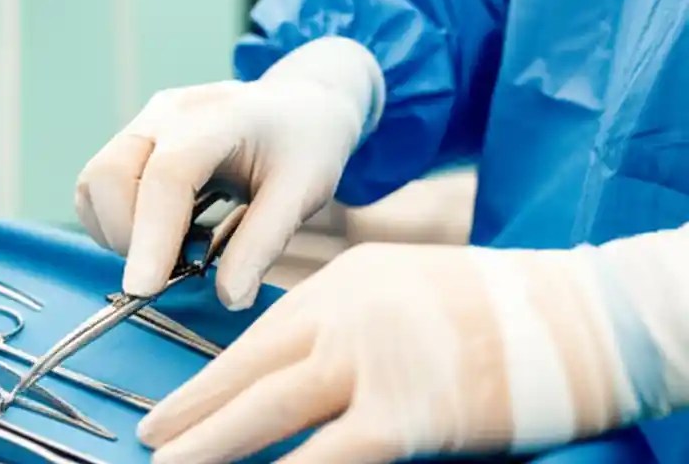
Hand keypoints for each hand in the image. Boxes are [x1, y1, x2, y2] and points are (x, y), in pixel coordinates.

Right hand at [75, 37, 383, 307]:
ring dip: (117, 233)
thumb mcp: (304, 191)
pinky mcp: (130, 141)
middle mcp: (167, 114)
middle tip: (174, 272)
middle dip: (130, 239)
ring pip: (94, 183)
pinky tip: (160, 235)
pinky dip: (113, 224)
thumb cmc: (304, 145)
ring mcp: (142, 123)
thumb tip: (228, 298)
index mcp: (218, 119)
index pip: (168, 176)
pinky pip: (96, 188)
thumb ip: (264, 243)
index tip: (145, 291)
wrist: (296, 106)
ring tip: (170, 252)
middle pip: (111, 175)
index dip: (152, 237)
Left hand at [135, 239, 667, 463]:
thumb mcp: (400, 287)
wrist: (580, 315)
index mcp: (340, 285)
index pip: (255, 338)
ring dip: (214, 446)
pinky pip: (327, 454)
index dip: (207, 380)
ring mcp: (372, 363)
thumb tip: (291, 364)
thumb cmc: (495, 309)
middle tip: (151, 441)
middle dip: (192, 414)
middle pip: (248, 374)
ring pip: (269, 411)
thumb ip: (342, 321)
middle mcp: (344, 316)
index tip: (170, 407)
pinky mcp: (406, 414)